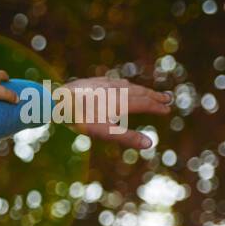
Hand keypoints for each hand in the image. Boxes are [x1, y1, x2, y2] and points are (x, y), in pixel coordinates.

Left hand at [54, 78, 171, 149]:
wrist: (56, 101)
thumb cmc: (80, 118)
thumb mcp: (104, 132)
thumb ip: (127, 137)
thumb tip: (150, 144)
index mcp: (121, 101)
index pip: (144, 104)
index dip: (157, 107)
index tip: (168, 109)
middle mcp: (115, 90)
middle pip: (139, 92)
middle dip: (153, 96)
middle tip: (167, 98)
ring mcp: (102, 84)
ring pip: (126, 86)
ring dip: (139, 89)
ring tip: (146, 92)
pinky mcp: (91, 82)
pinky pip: (112, 81)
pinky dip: (122, 84)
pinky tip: (118, 84)